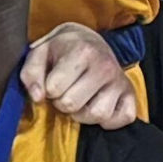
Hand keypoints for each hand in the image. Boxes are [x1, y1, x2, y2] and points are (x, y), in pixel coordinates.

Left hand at [21, 24, 141, 128]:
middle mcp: (105, 66)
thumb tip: (37, 98)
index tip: (53, 81)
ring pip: (97, 115)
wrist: (89, 41)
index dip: (48, 89)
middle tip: (66, 90)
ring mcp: (120, 81)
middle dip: (62, 102)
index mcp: (83, 51)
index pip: (54, 89)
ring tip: (80, 99)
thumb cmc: (61, 50)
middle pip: (72, 105)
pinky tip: (98, 105)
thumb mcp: (40, 53)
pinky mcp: (131, 94)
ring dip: (82, 114)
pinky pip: (123, 119)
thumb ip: (31, 74)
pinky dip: (108, 120)